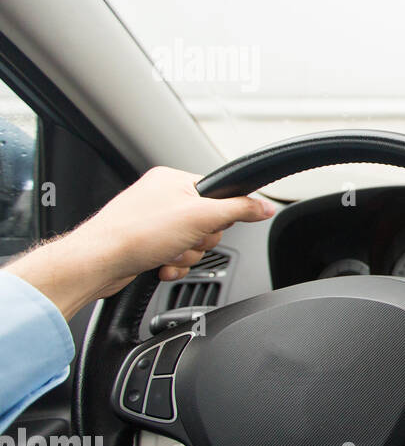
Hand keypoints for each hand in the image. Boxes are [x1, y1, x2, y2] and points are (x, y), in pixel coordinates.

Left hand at [3, 166, 274, 318]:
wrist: (98, 263)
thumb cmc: (136, 233)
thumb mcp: (201, 217)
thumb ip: (238, 209)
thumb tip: (265, 205)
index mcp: (173, 180)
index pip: (218, 194)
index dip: (220, 215)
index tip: (214, 224)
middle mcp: (162, 197)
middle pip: (208, 222)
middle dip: (200, 240)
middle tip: (185, 239)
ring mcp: (152, 222)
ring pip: (193, 243)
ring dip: (186, 255)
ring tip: (167, 254)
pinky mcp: (146, 245)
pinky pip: (176, 256)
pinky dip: (173, 265)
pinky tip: (161, 265)